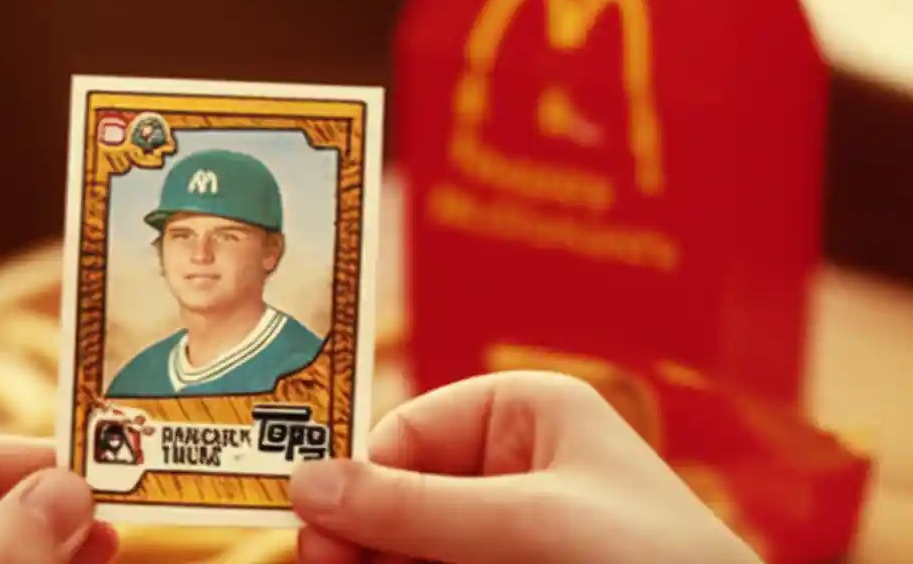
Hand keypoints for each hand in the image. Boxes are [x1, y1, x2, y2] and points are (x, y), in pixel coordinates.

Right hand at [290, 371, 761, 562]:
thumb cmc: (654, 562)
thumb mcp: (526, 526)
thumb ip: (414, 508)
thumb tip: (305, 484)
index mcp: (524, 411)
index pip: (407, 434)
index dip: (356, 481)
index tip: (314, 533)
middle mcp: (511, 461)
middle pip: (400, 494)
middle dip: (363, 534)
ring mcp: (511, 525)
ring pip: (412, 543)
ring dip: (380, 560)